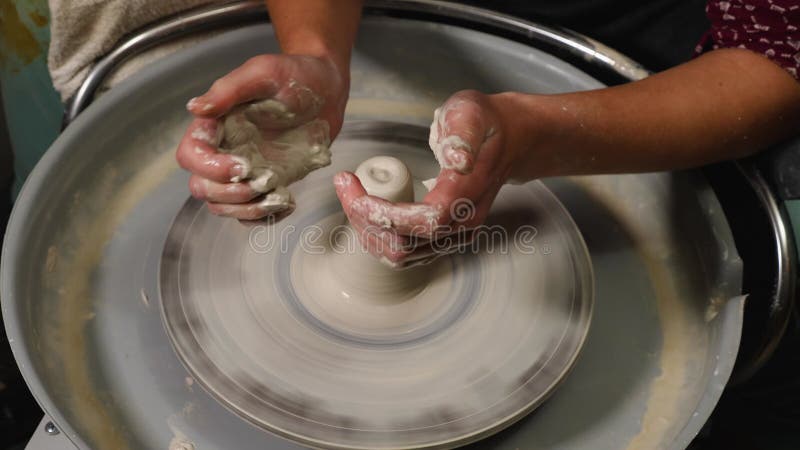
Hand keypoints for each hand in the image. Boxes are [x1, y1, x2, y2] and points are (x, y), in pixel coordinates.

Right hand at [176, 54, 347, 219]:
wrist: (326, 90)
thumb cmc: (294, 75)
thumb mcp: (263, 73)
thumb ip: (228, 90)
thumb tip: (194, 109)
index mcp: (215, 125)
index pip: (191, 156)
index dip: (209, 168)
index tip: (242, 166)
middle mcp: (224, 150)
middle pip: (202, 188)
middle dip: (229, 194)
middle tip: (265, 180)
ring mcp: (245, 171)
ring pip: (223, 206)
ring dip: (248, 209)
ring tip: (279, 196)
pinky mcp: (266, 183)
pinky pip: (252, 213)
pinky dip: (266, 217)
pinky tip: (288, 203)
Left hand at [334, 90, 521, 266]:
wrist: (511, 141)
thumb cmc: (487, 124)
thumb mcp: (473, 113)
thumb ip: (462, 133)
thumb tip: (455, 159)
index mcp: (468, 192)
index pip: (425, 221)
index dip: (384, 213)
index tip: (355, 187)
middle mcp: (464, 222)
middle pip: (405, 243)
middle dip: (365, 219)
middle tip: (345, 185)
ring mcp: (455, 234)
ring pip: (401, 254)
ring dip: (368, 230)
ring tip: (352, 197)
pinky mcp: (444, 238)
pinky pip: (405, 252)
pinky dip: (378, 237)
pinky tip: (366, 212)